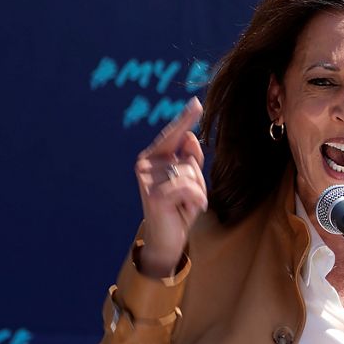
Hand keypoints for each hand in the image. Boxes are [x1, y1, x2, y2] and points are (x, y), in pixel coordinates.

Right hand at [134, 97, 206, 276]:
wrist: (166, 240)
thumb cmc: (178, 209)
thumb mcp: (189, 181)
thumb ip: (190, 159)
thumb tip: (191, 137)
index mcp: (153, 158)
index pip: (172, 135)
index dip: (185, 119)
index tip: (197, 103)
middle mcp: (146, 165)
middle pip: (189, 160)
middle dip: (197, 180)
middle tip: (185, 199)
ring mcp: (148, 179)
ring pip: (191, 174)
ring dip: (197, 193)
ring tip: (184, 206)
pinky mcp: (155, 195)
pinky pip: (189, 188)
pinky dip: (196, 200)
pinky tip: (186, 211)